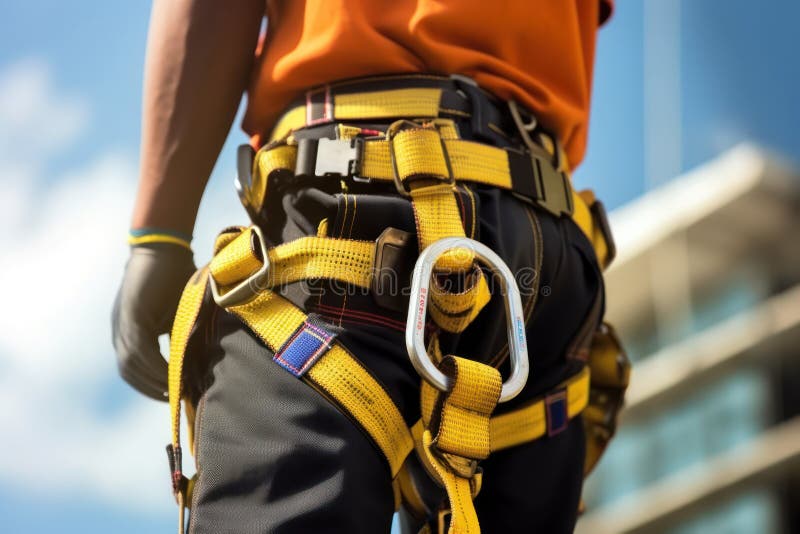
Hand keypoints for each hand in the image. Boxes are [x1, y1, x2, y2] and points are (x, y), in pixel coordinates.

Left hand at [112, 244, 195, 399]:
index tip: (170, 394)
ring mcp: (123, 322)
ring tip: (174, 389)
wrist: (166, 246)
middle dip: (150, 388)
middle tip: (173, 398)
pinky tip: (170, 373)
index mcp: (130, 329)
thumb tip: (200, 357)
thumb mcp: (179, 312)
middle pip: (128, 370)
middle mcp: (120, 329)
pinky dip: (154, 365)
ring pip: (131, 363)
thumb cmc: (176, 275)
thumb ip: (181, 333)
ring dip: (153, 380)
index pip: (132, 367)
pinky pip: (139, 349)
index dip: (149, 384)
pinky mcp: (131, 314)